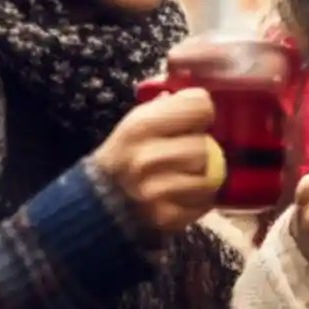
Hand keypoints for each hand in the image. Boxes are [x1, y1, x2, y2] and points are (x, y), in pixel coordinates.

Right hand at [92, 88, 219, 233]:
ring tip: (185, 174)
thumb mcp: (140, 120)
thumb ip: (173, 103)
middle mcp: (145, 159)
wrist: (99, 205)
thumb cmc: (129, 154)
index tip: (194, 121)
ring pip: (210, 175)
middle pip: (205, 146)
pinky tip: (182, 194)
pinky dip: (200, 199)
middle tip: (186, 153)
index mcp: (139, 126)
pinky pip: (206, 202)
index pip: (200, 105)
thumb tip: (206, 90)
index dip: (201, 112)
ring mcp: (155, 192)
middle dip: (201, 149)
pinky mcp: (167, 219)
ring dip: (204, 175)